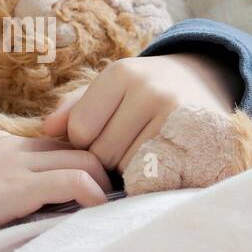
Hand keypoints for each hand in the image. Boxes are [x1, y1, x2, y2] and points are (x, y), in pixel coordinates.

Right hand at [0, 130, 110, 238]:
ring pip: (82, 157)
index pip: (52, 141)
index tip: (91, 178)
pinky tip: (99, 209)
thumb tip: (11, 204)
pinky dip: (93, 194)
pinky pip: (73, 181)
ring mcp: (18, 165)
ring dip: (103, 179)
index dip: (76, 157)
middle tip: (112, 188)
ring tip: (110, 201)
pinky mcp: (21, 186)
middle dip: (98, 163)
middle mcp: (12, 147)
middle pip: (74, 143)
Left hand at [41, 53, 238, 172]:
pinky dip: (151, 177)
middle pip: (102, 153)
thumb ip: (75, 106)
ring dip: (129, 169)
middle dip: (108, 158)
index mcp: (121, 74)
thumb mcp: (110, 87)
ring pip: (127, 167)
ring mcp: (175, 114)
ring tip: (144, 151)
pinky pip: (155, 175)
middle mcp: (149, 89)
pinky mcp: (196, 138)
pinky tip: (158, 163)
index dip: (85, 142)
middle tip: (126, 146)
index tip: (103, 134)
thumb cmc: (143, 90)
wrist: (204, 82)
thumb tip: (48, 129)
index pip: (80, 130)